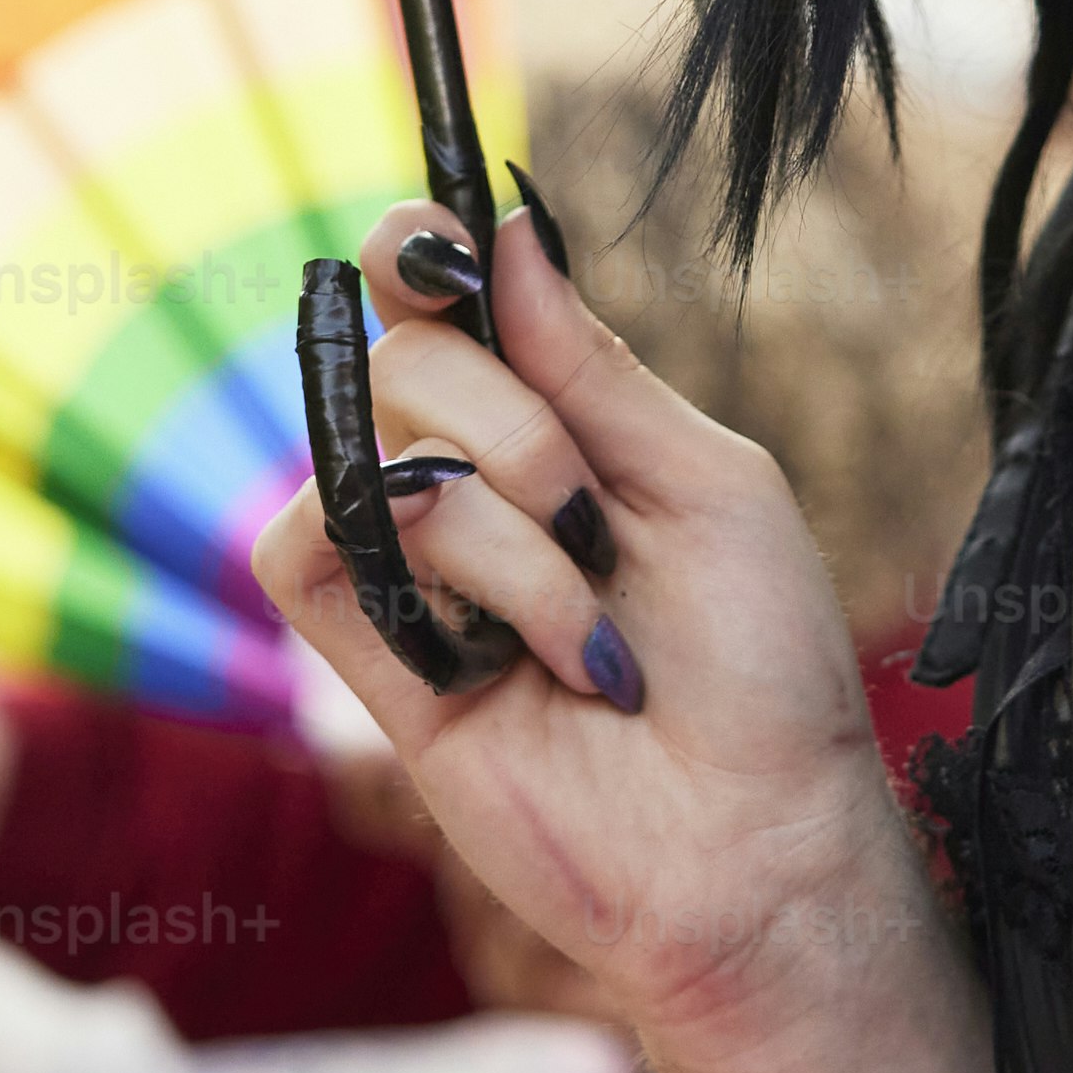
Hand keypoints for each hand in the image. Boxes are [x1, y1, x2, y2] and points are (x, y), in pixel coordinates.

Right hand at [244, 195, 917, 1072]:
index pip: (444, 301)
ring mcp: (415, 576)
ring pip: (364, 456)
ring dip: (499, 532)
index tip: (444, 238)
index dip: (423, 251)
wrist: (759, 849)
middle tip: (593, 520)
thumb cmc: (764, 674)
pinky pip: (308, 552)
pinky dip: (420, 582)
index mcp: (559, 429)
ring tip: (591, 638)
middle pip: (401, 361)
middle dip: (510, 424)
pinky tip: (501, 662)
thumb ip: (590, 364)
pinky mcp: (368, 666)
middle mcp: (472, 490)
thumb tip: (505, 223)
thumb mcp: (704, 483)